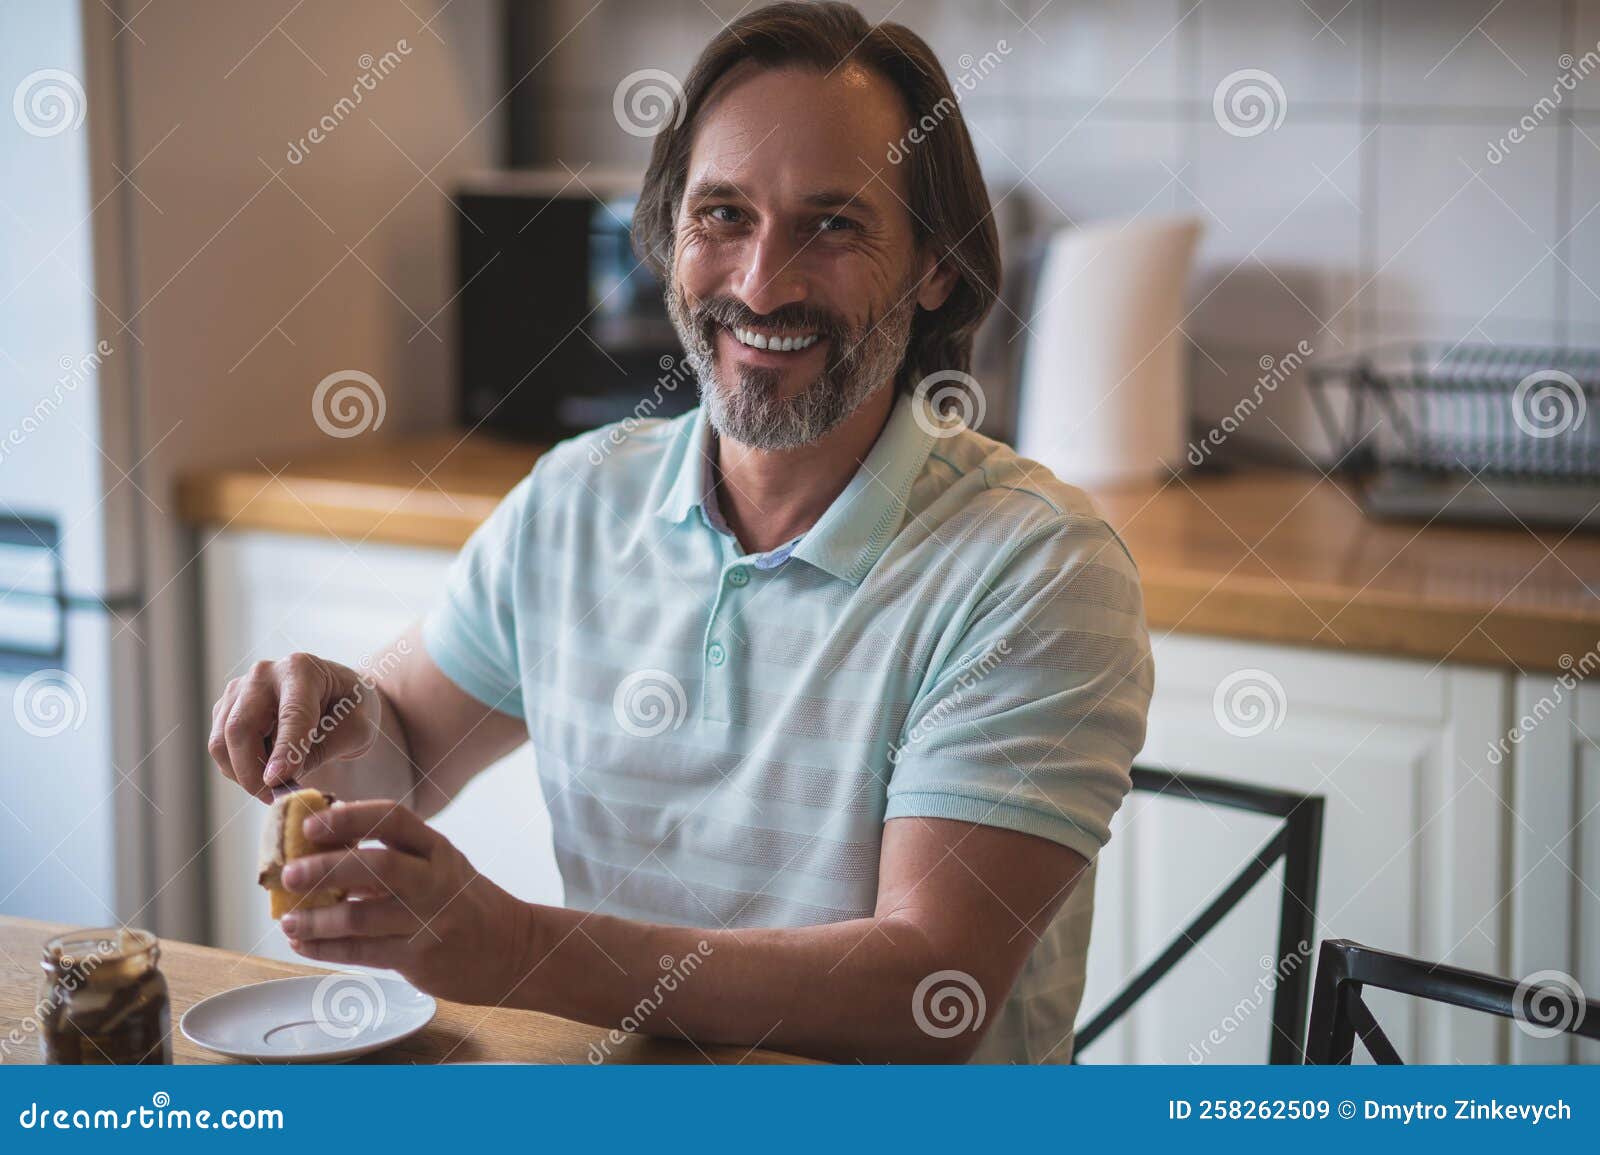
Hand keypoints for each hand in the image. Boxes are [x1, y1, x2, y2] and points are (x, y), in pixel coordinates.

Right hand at [207, 652, 382, 800]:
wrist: (337, 696)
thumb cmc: (351, 711)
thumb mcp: (356, 729)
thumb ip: (323, 749)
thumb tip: (278, 778)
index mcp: (302, 669)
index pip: (291, 714)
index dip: (284, 750)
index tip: (278, 781)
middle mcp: (264, 673)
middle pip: (241, 727)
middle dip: (252, 771)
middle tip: (274, 797)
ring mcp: (239, 689)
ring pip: (222, 741)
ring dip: (243, 774)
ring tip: (272, 789)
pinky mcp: (226, 707)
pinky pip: (219, 747)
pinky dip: (236, 769)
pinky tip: (263, 774)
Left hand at [277, 799, 535, 1005]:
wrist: (513, 949)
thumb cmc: (463, 902)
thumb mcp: (439, 867)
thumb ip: (391, 857)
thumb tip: (320, 848)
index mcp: (437, 849)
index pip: (393, 818)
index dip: (349, 817)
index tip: (311, 824)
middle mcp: (436, 881)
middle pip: (375, 866)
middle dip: (324, 868)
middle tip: (288, 874)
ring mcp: (430, 921)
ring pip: (360, 917)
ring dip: (315, 919)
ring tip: (288, 920)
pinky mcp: (421, 959)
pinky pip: (362, 953)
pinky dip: (325, 948)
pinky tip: (303, 943)